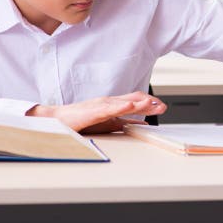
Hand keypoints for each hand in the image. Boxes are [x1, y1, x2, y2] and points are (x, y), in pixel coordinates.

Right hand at [26, 91, 166, 133]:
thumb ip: (124, 121)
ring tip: (152, 104)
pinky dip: (121, 106)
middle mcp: (110, 101)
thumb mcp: (108, 122)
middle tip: (163, 107)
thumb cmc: (81, 120)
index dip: (150, 102)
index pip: (136, 99)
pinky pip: (109, 108)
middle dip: (150, 102)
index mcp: (113, 104)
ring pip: (124, 102)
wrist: (59, 120)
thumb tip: (141, 124)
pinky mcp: (94, 111)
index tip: (162, 106)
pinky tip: (130, 106)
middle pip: (134, 98)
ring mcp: (102, 105)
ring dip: (139, 103)